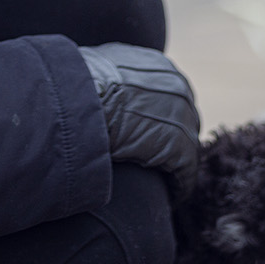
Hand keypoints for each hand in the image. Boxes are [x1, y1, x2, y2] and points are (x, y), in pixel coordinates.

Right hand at [79, 43, 200, 197]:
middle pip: (182, 120)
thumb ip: (116, 75)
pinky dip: (178, 185)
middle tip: (152, 158)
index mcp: (160, 67)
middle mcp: (178, 87)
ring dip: (173, 164)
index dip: (158, 117)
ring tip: (160, 181)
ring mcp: (182, 116)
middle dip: (170, 139)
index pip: (170, 96)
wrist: (79, 98)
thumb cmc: (78, 85)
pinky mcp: (181, 147)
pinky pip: (185, 172)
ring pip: (185, 147)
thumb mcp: (100, 67)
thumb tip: (103, 84)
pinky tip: (169, 196)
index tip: (146, 132)